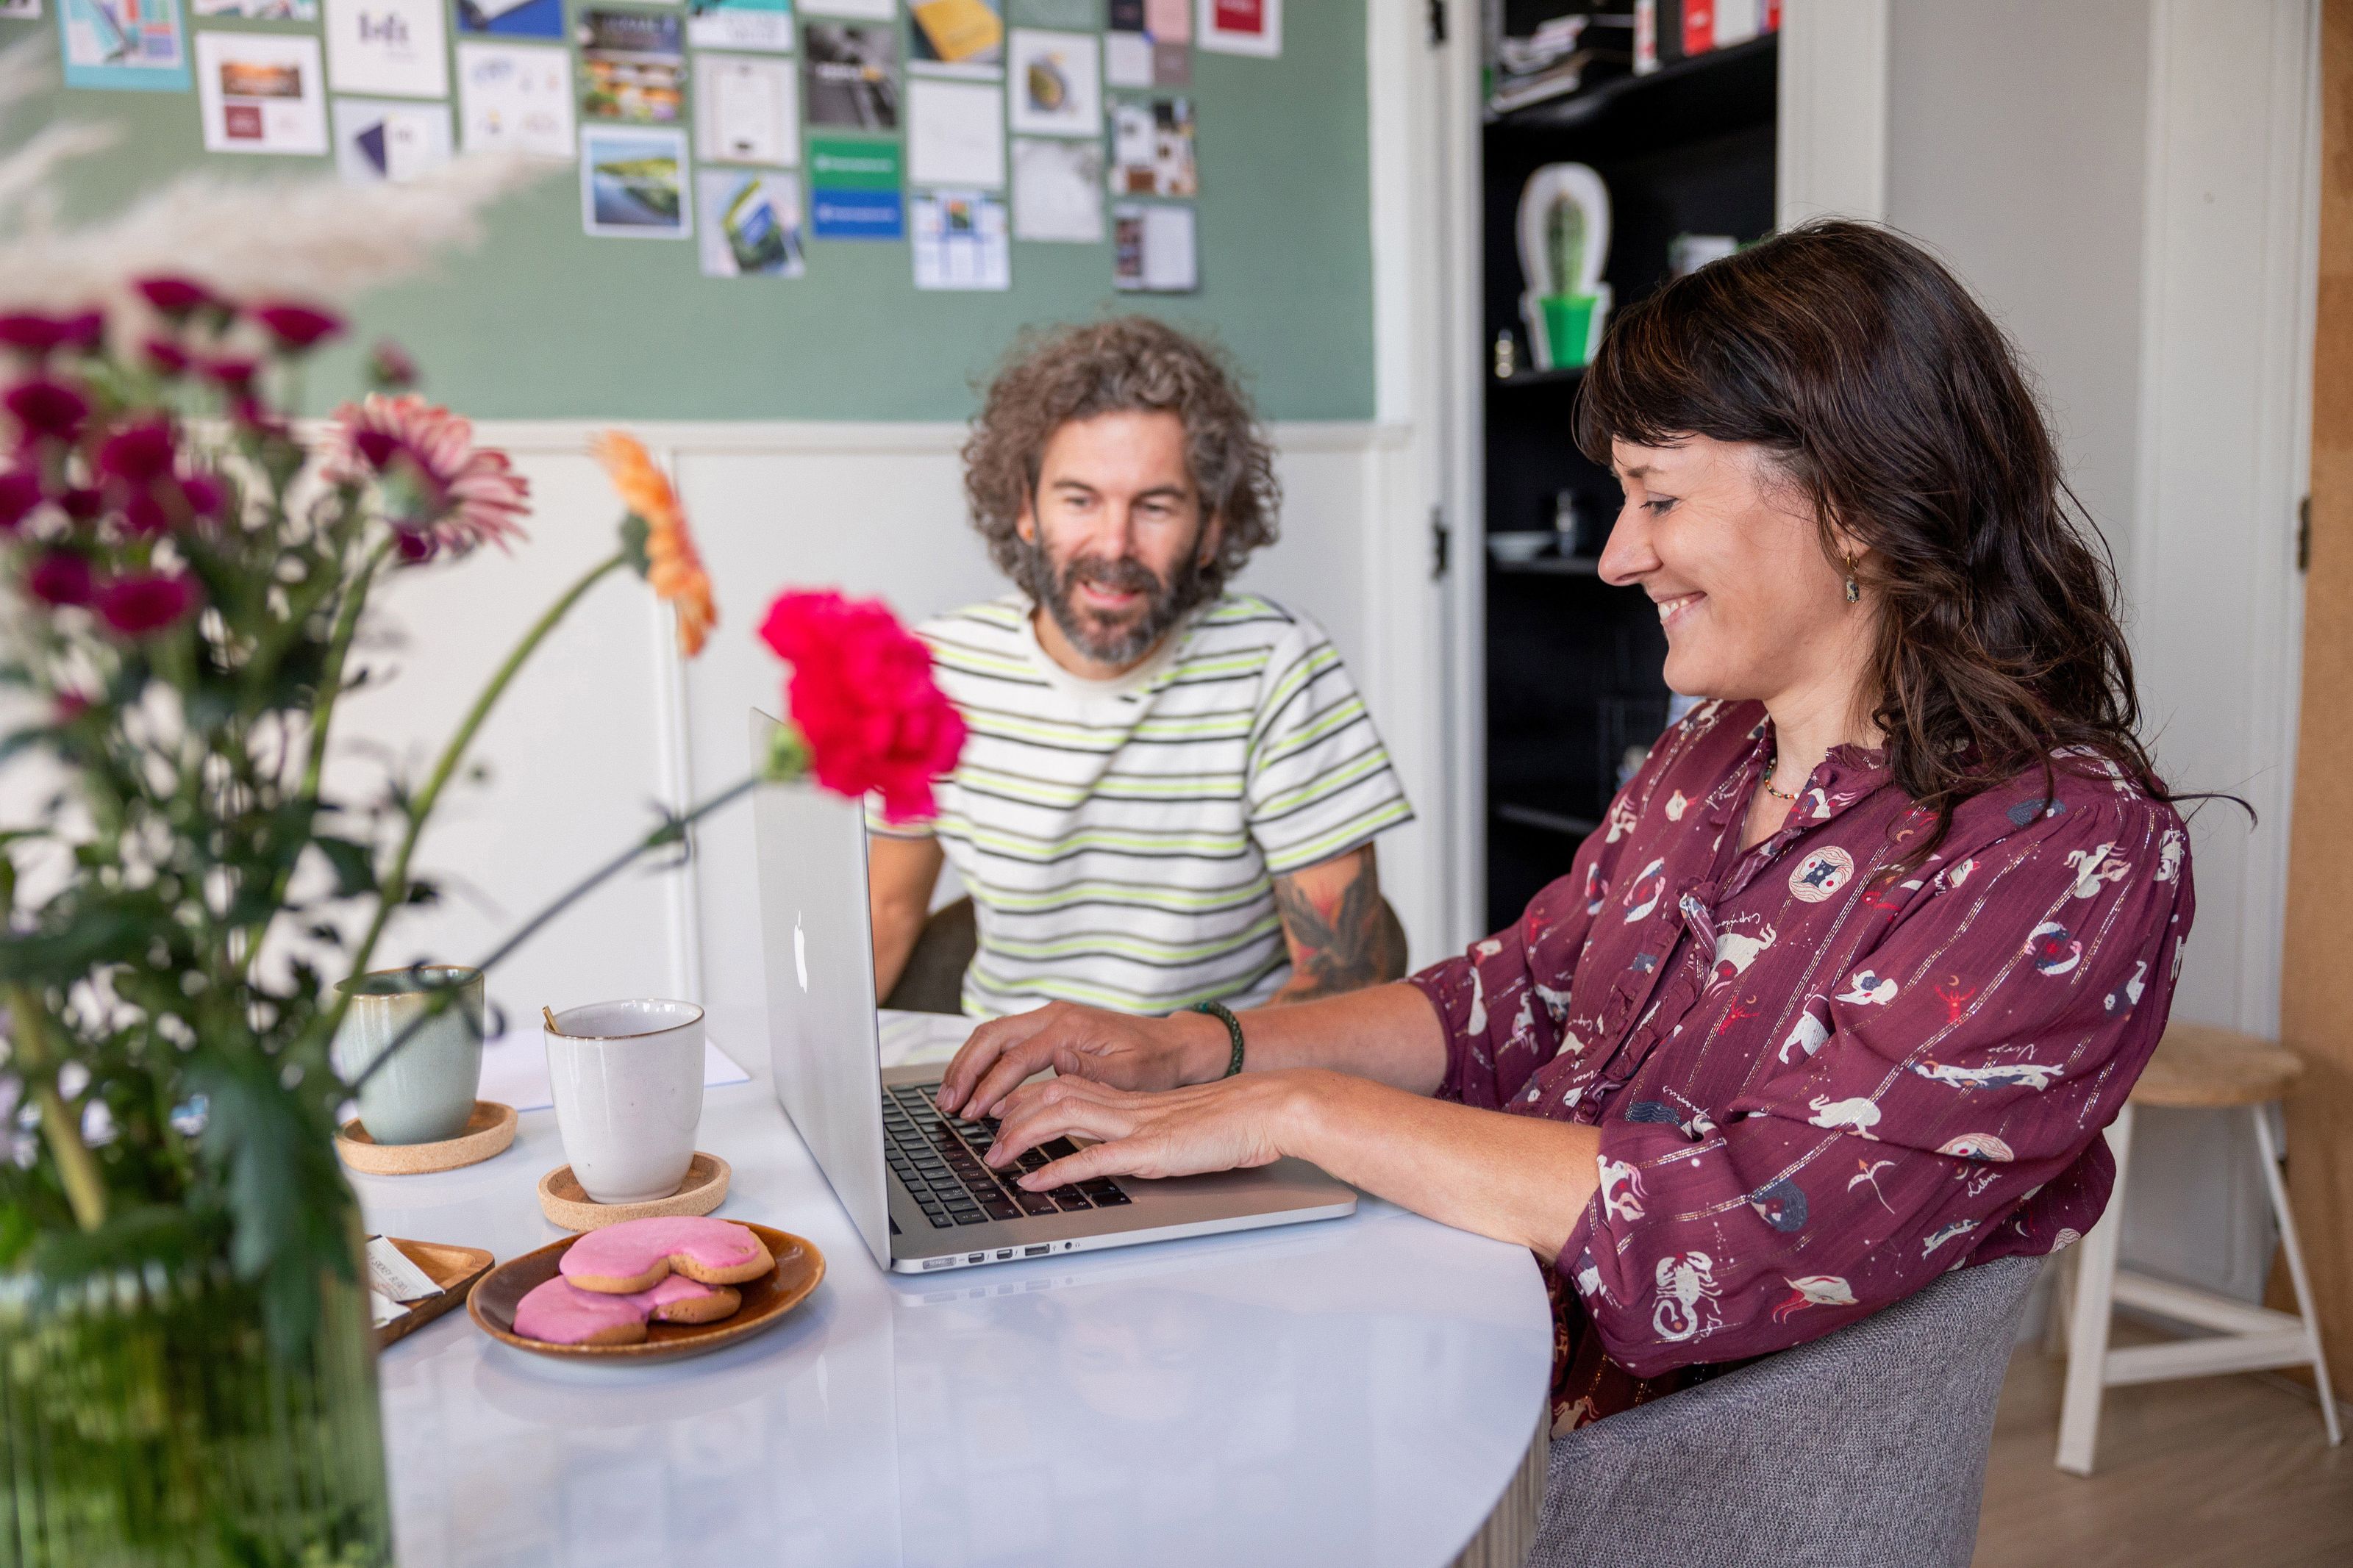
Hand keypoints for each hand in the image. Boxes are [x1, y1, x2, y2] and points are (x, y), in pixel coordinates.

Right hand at [938, 1000, 1226, 1117]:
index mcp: (1071, 1027)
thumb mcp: (1131, 1075)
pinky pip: (1006, 1040)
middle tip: (948, 1105)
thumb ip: (1090, 1073)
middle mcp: (1055, 1016)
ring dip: (968, 1064)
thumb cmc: (1156, 1063)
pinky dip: (984, 1061)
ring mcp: (1050, 1019)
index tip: (973, 1113)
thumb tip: (1051, 1068)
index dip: (991, 1086)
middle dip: (965, 1071)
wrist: (1174, 1045)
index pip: (1017, 1057)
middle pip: (993, 1037)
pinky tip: (974, 1086)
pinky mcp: (1050, 1029)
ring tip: (950, 1098)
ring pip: (993, 1035)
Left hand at [982, 1070, 1332, 1189]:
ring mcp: (1137, 1127)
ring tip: (993, 1158)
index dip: (1027, 1098)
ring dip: (1019, 1138)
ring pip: (1061, 1117)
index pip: (1065, 1085)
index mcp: (1132, 1099)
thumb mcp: (1180, 1125)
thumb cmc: (1236, 1122)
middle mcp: (1127, 1107)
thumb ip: (1150, 1132)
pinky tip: (1032, 1183)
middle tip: (983, 1139)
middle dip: (1009, 1115)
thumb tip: (1125, 1149)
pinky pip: (1092, 1159)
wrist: (1272, 1109)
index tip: (1000, 1113)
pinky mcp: (1151, 1151)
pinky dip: (1055, 1171)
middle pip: (1051, 1095)